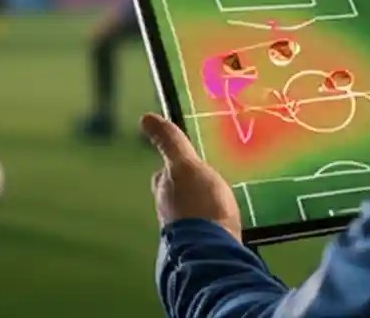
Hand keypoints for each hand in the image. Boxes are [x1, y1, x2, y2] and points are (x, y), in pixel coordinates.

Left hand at [141, 113, 242, 240]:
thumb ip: (170, 144)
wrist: (213, 252)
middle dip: (185, 189)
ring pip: (190, 215)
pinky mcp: (206, 248)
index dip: (171, 166)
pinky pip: (207, 231)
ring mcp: (187, 233)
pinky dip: (212, 225)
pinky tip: (225, 224)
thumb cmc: (199, 205)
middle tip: (202, 181)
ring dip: (200, 209)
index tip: (181, 161)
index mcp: (166, 192)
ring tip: (218, 203)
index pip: (163, 175)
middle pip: (174, 196)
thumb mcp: (186, 167)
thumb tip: (145, 117)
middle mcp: (170, 215)